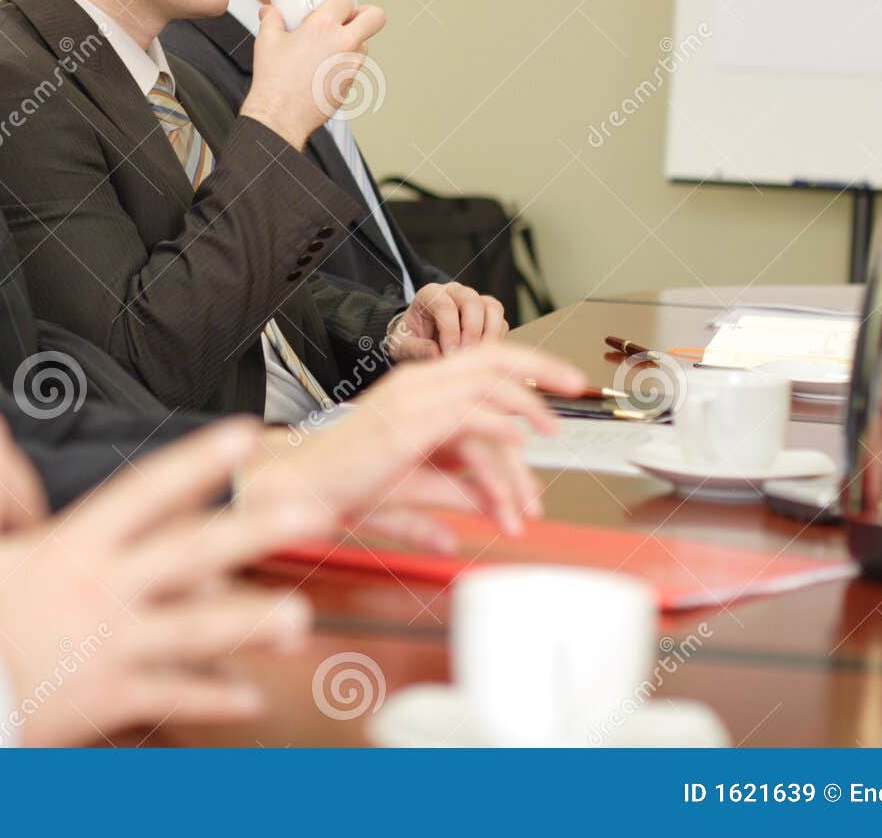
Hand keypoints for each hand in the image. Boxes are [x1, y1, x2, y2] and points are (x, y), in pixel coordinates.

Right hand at [0, 404, 324, 746]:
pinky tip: (249, 700)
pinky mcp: (109, 697)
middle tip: (309, 515)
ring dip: (249, 624)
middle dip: (254, 531)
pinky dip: (210, 701)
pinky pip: (170, 698)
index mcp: (71, 546)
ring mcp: (110, 646)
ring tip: (298, 620)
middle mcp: (101, 591)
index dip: (197, 459)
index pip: (146, 490)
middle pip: (191, 553)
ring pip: (195, 630)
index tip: (243, 433)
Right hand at [234, 343, 584, 543]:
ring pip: (488, 386)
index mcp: (419, 388)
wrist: (303, 486)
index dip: (527, 366)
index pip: (483, 360)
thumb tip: (466, 525)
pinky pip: (468, 413)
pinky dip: (499, 423)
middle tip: (577, 383)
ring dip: (526, 408)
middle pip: (494, 357)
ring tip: (551, 433)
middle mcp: (418, 384)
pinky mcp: (409, 424)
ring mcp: (413, 400)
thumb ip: (443, 502)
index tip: (562, 382)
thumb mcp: (410, 492)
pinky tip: (518, 439)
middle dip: (542, 367)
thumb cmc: (344, 486)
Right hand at [239, 0, 386, 148]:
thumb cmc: (274, 79)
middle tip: (350, 19)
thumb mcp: (267, 41)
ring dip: (353, 40)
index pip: (345, 1)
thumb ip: (271, 19)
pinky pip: (354, 66)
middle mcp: (344, 43)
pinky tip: (322, 70)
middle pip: (375, 17)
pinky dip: (343, 63)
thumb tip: (269, 10)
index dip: (339, 3)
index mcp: (323, 26)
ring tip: (328, 48)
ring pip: (366, 44)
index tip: (330, 8)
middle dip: (366, 13)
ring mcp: (351, 66)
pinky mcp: (350, 84)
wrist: (281, 115)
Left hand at [387, 283, 507, 360]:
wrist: (421, 342)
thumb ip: (415, 349)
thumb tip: (436, 354)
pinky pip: (501, 323)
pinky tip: (484, 357)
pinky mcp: (489, 316)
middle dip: (471, 332)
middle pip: (472, 302)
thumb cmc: (410, 340)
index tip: (449, 354)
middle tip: (466, 356)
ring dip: (489, 334)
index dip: (449, 330)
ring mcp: (475, 302)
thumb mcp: (402, 346)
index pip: (444, 304)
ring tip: (478, 357)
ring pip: (492, 308)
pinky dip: (496, 340)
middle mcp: (455, 292)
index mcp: (430, 294)